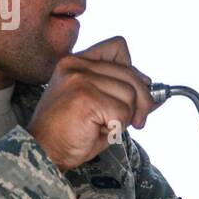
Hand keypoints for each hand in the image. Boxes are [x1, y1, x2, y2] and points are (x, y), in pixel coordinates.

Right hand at [27, 36, 157, 171]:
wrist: (43, 151)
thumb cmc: (67, 132)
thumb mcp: (96, 105)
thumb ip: (120, 93)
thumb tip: (156, 96)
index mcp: (76, 62)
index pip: (118, 47)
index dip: (132, 70)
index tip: (133, 92)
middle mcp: (77, 65)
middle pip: (131, 73)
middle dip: (142, 101)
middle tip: (136, 121)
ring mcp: (80, 79)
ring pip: (130, 94)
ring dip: (126, 117)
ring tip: (106, 126)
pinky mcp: (86, 97)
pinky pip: (122, 112)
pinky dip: (117, 127)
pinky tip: (99, 131)